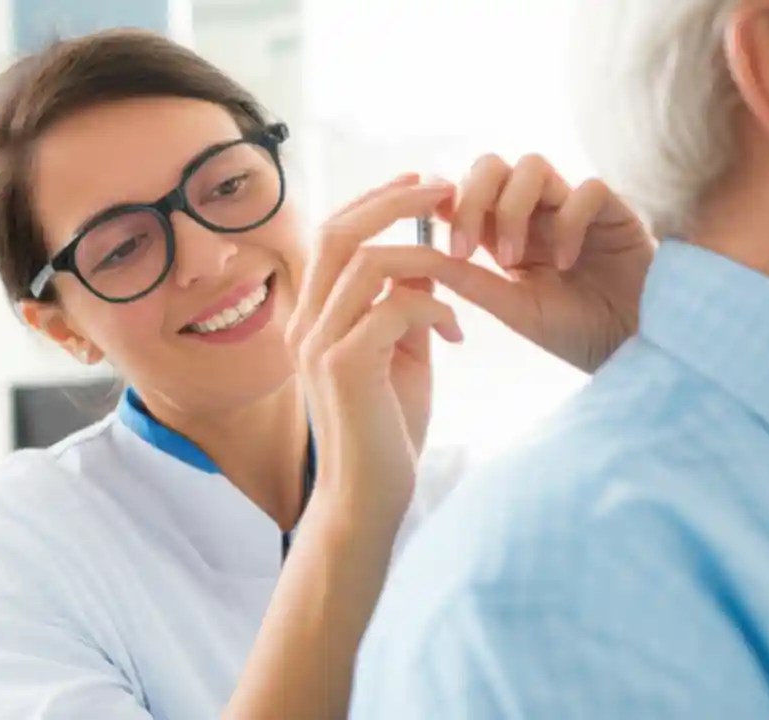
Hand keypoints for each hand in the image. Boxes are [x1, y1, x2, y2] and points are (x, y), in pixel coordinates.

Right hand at [287, 175, 463, 517]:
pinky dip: (436, 310)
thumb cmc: (387, 429)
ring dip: (426, 257)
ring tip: (465, 273)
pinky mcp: (344, 366)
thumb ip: (404, 307)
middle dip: (393, 200)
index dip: (373, 200)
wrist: (368, 498)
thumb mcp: (399, 355)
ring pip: (369, 263)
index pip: (330, 234)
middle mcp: (304, 323)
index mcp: (312, 316)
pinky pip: (397, 307)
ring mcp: (318, 343)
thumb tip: (429, 264)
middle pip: (339, 231)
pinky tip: (457, 336)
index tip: (420, 182)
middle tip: (443, 187)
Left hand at [443, 154, 654, 371]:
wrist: (632, 348)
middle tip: (466, 249)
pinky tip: (564, 263)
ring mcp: (571, 206)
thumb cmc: (572, 331)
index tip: (434, 230)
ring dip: (512, 209)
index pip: (466, 190)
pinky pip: (585, 189)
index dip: (446, 198)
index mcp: (501, 231)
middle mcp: (534, 211)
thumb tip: (423, 257)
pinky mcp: (611, 210)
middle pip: (490, 165)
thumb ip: (472, 282)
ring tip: (513, 260)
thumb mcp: (512, 310)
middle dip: (471, 199)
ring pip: (531, 166)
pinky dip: (566, 223)